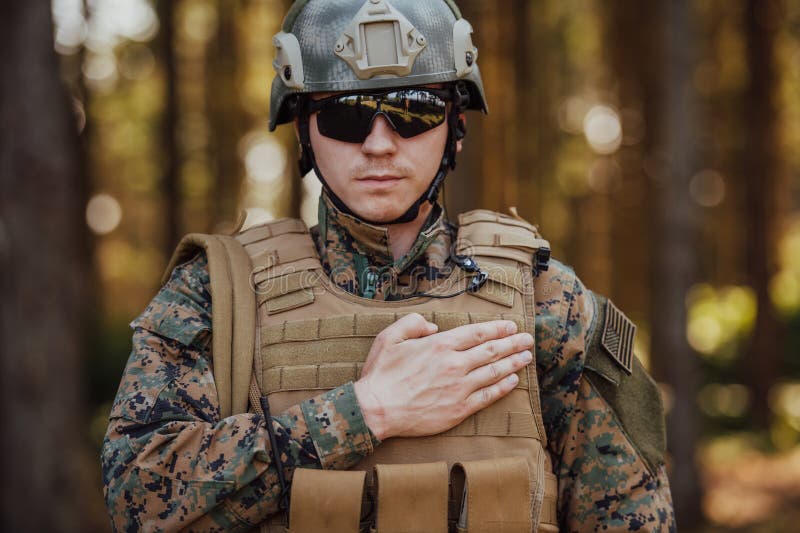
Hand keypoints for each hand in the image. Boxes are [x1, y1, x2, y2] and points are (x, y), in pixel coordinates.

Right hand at [353, 313, 533, 439]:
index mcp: (440, 345)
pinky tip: (513, 380)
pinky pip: (488, 395)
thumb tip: (432, 327)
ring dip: (514, 363)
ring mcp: (459, 388)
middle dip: (513, 343)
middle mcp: (454, 364)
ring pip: (494, 372)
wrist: (376, 410)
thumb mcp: (389, 337)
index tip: (511, 327)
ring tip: (527, 357)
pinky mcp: (459, 409)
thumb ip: (412, 323)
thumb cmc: (381, 374)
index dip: (497, 329)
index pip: (477, 333)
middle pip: (491, 350)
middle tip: (528, 339)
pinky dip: (503, 387)